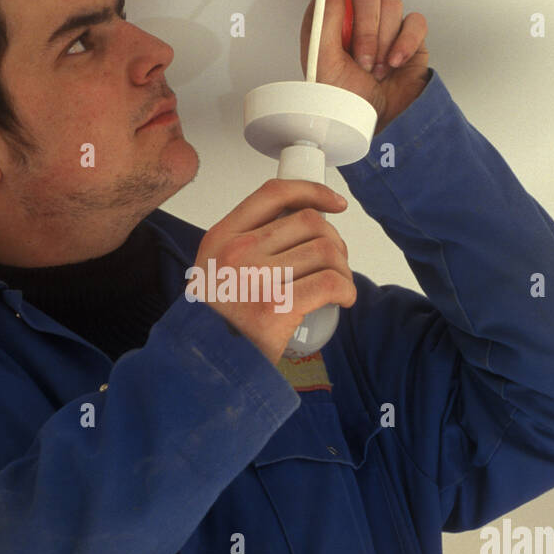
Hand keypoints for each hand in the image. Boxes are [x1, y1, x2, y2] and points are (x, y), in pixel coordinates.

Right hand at [191, 180, 355, 365]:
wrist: (206, 362)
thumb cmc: (217, 317)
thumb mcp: (215, 268)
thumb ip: (244, 244)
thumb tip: (299, 226)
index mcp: (222, 235)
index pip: (274, 193)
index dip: (313, 191)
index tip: (335, 204)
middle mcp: (238, 251)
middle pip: (309, 222)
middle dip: (334, 240)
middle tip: (335, 262)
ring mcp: (256, 278)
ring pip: (325, 252)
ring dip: (343, 268)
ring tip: (338, 284)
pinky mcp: (277, 307)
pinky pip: (330, 283)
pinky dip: (346, 290)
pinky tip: (343, 299)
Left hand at [299, 0, 429, 130]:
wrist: (376, 126)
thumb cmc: (344, 103)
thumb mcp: (324, 62)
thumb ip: (325, 19)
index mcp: (330, 23)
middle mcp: (356, 21)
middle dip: (366, 29)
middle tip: (362, 60)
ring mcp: (385, 29)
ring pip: (392, 5)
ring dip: (384, 42)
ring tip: (376, 69)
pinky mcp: (410, 39)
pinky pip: (414, 21)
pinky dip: (405, 43)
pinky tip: (395, 63)